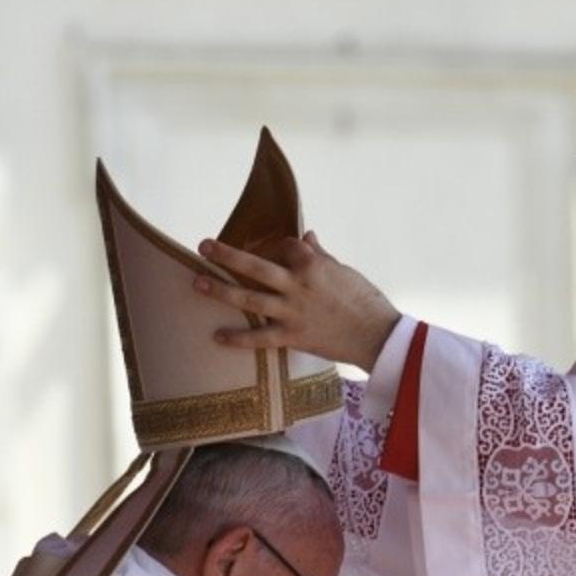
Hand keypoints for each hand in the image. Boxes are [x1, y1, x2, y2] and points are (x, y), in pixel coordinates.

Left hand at [193, 231, 401, 370]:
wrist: (377, 336)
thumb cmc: (365, 301)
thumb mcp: (345, 272)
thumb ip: (321, 255)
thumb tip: (307, 236)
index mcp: (313, 264)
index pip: (284, 245)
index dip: (275, 245)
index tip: (271, 249)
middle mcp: (297, 285)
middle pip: (254, 266)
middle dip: (226, 255)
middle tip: (203, 246)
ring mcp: (292, 312)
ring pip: (250, 298)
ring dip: (221, 290)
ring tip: (198, 282)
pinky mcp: (293, 336)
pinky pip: (260, 338)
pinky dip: (238, 338)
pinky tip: (217, 336)